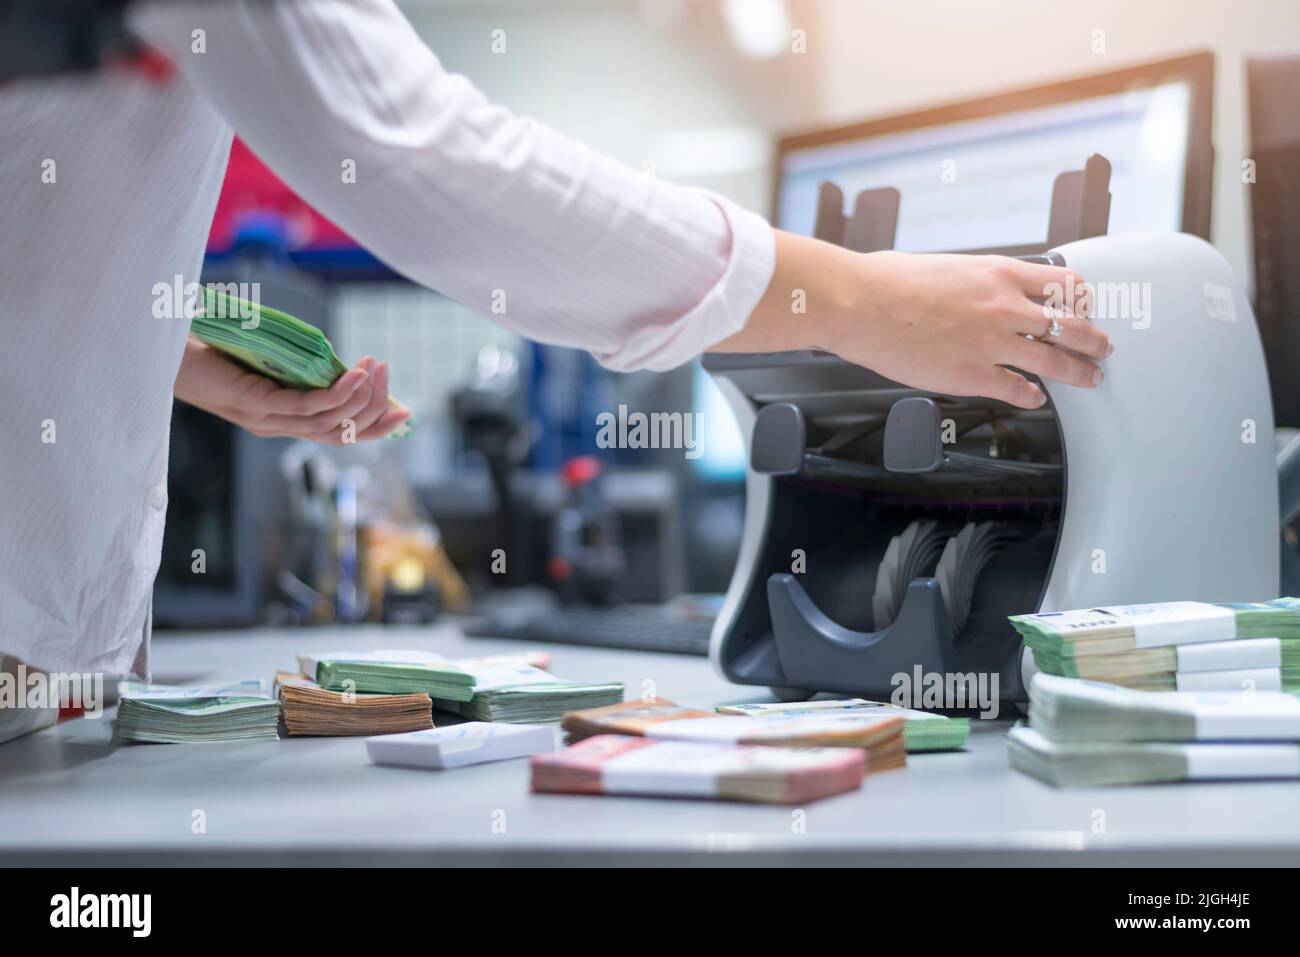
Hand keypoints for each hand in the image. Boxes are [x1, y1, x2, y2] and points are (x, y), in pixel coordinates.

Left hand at [174, 335, 411, 443]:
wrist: (160, 351)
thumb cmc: (208, 350)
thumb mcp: (261, 359)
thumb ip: (292, 366)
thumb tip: (328, 356)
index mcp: (279, 421)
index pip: (337, 433)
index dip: (373, 427)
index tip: (404, 410)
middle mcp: (275, 427)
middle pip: (340, 432)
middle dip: (374, 408)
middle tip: (388, 372)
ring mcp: (266, 419)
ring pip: (329, 421)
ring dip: (360, 396)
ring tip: (376, 367)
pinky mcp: (255, 404)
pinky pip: (307, 406)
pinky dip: (337, 394)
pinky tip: (355, 373)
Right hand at [718, 231, 1111, 409]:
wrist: (859, 303)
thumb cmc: (887, 280)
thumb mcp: (945, 265)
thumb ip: (972, 280)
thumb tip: (976, 289)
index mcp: (999, 273)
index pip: (1063, 284)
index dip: (1081, 299)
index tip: (1084, 307)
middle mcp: (1005, 307)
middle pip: (1071, 324)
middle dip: (1093, 338)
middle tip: (1103, 347)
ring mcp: (992, 343)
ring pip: (1055, 360)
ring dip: (1079, 371)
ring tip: (1090, 377)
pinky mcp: (972, 375)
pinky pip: (1018, 389)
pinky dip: (1032, 396)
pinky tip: (1036, 399)